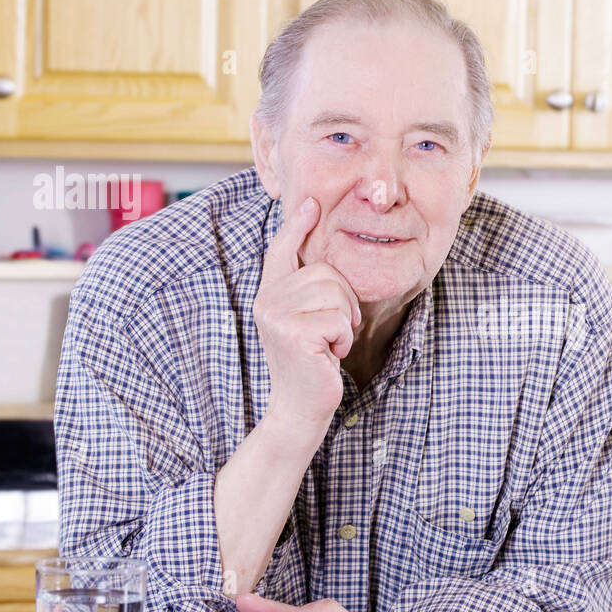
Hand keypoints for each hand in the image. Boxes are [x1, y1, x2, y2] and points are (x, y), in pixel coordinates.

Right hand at [252, 195, 361, 433]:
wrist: (300, 407)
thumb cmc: (311, 364)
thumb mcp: (306, 321)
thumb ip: (307, 292)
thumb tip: (324, 262)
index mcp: (269, 294)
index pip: (281, 250)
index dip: (296, 225)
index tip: (311, 203)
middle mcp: (266, 300)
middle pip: (325, 272)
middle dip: (343, 300)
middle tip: (333, 330)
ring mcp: (276, 315)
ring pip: (335, 293)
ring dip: (344, 321)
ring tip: (329, 343)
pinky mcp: (293, 332)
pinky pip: (339, 318)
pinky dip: (344, 338)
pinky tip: (329, 355)